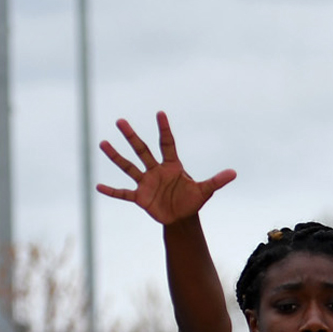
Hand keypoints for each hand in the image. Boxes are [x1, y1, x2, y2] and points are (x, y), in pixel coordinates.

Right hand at [96, 112, 236, 225]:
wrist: (181, 218)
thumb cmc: (192, 201)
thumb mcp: (205, 191)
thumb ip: (216, 181)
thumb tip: (234, 173)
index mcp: (172, 166)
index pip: (167, 143)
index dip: (164, 129)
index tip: (160, 113)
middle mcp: (156, 170)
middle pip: (142, 150)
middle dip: (131, 136)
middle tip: (120, 121)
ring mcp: (146, 182)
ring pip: (128, 166)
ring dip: (116, 156)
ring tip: (103, 143)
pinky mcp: (140, 197)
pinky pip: (123, 193)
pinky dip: (112, 191)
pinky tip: (98, 186)